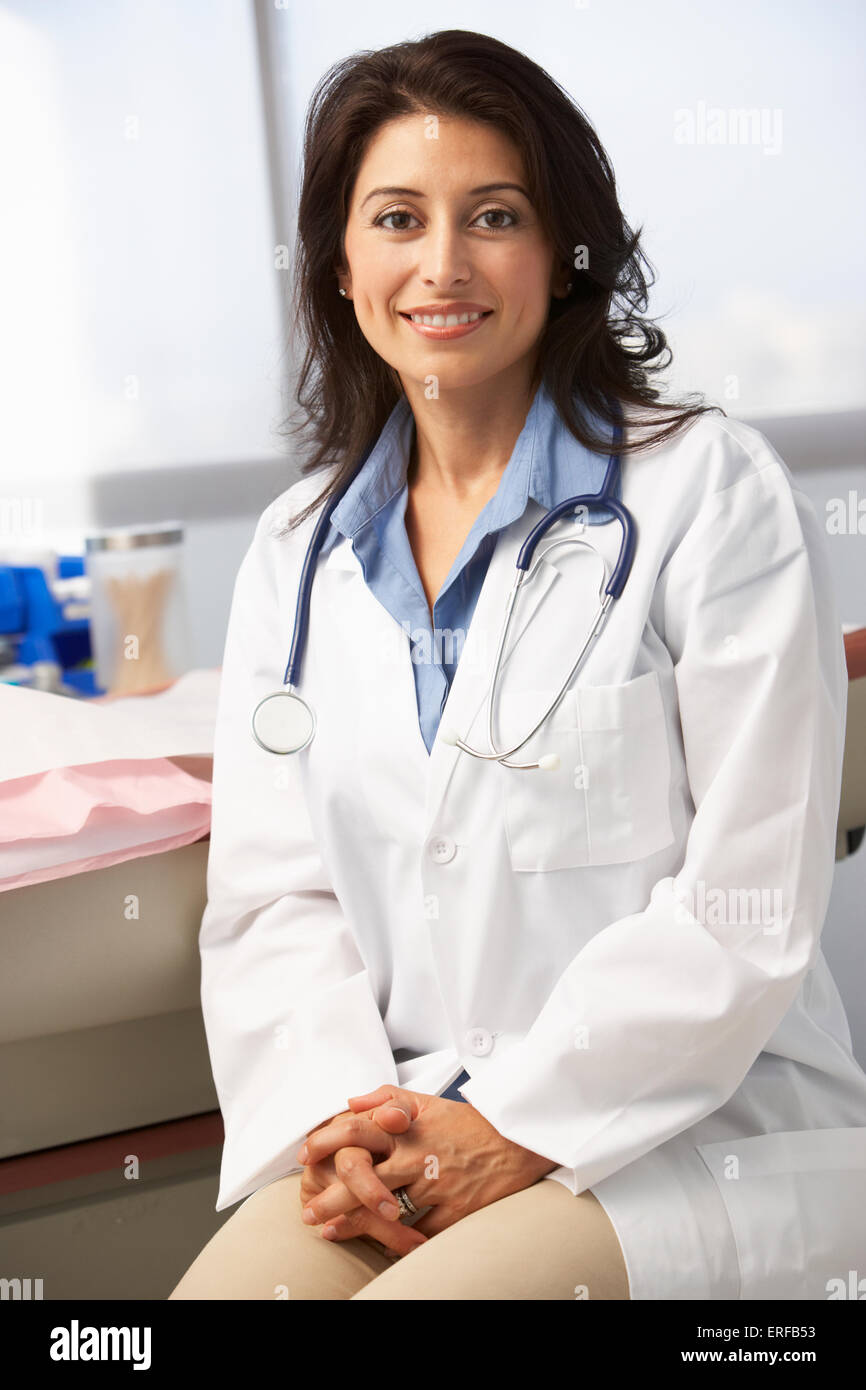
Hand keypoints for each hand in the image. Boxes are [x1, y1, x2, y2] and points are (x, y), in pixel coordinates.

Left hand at [300, 1084, 557, 1239]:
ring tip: (332, 1232)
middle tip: (309, 1213)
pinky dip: (399, 1240)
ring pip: (387, 1210)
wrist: (516, 1141)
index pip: (356, 1130)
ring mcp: (437, 1185)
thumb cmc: (468, 1123)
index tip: (306, 1157)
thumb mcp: (428, 1101)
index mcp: (408, 1128)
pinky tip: (381, 1245)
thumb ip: (386, 1098)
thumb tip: (350, 1102)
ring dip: (356, 1224)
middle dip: (330, 1199)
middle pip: (363, 1179)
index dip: (326, 1143)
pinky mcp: (455, 1210)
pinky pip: (420, 1232)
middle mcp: (418, 1156)